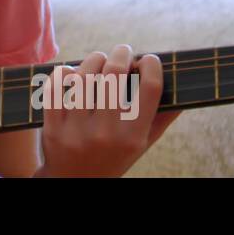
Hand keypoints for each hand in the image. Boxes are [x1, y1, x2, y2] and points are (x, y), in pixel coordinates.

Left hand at [34, 45, 178, 176]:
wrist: (75, 183)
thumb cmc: (114, 156)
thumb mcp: (142, 144)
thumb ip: (162, 118)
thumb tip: (181, 85)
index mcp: (133, 136)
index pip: (150, 88)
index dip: (151, 65)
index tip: (148, 59)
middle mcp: (106, 133)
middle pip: (114, 74)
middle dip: (121, 54)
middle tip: (123, 51)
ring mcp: (76, 131)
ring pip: (84, 76)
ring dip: (94, 59)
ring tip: (99, 60)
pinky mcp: (52, 127)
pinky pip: (55, 88)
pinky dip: (64, 73)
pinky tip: (73, 73)